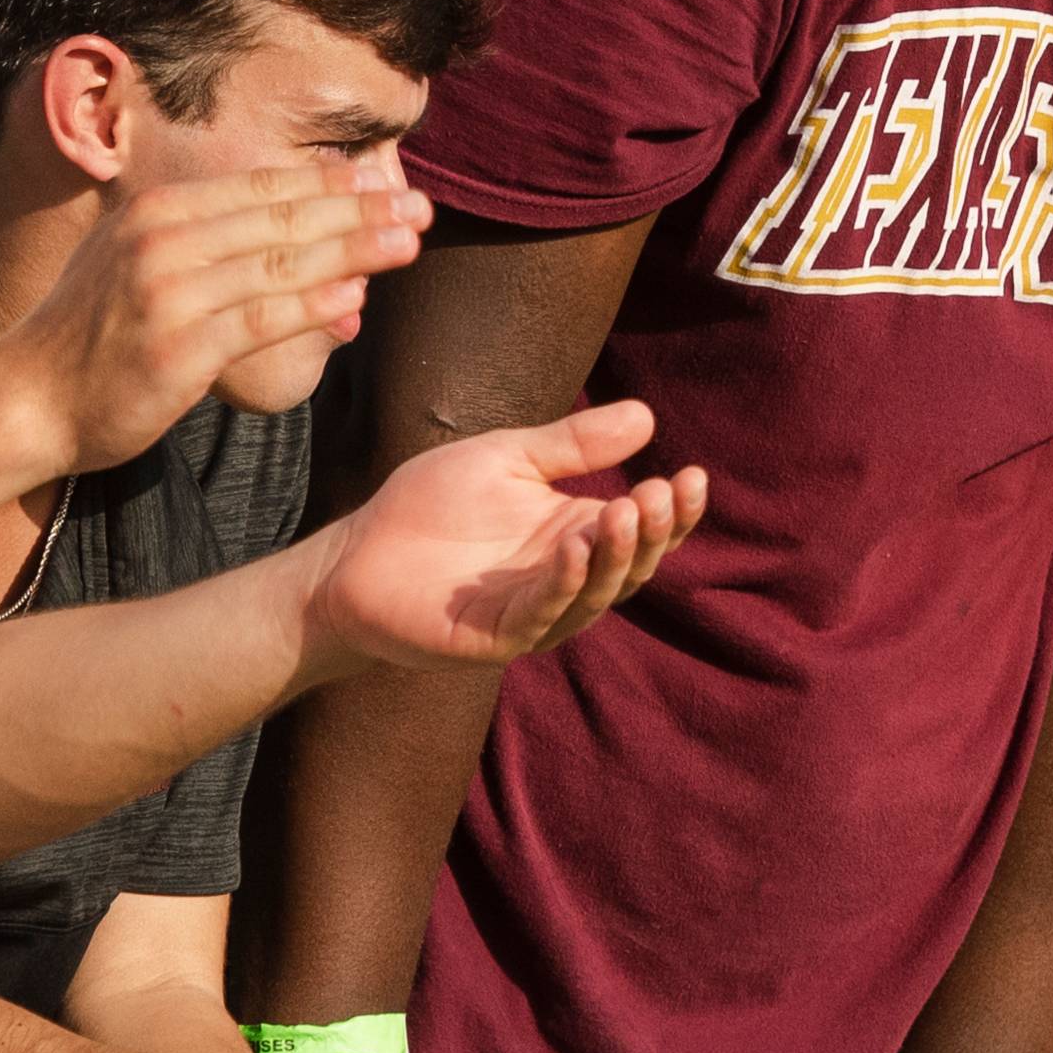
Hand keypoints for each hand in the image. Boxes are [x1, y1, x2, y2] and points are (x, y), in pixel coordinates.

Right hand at [2, 161, 429, 465]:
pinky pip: (259, 321)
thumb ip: (222, 263)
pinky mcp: (176, 347)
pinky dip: (311, 308)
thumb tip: (324, 275)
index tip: (385, 184)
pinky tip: (354, 301)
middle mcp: (162, 237)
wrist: (25, 400)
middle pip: (281, 217)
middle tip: (418, 207)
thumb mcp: (141, 270)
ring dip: (353, 250)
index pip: (261, 188)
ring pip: (280, 262)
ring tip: (408, 242)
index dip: (330, 184)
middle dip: (358, 210)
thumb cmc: (91, 341)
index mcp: (157, 209)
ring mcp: (168, 291)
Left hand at [303, 401, 704, 673]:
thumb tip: (647, 416)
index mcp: (576, 535)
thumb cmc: (433, 505)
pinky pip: (540, 613)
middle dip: (650, 531)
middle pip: (629, 564)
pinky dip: (563, 582)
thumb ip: (572, 445)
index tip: (693, 474)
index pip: (641, 530)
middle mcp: (566, 580)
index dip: (673, 511)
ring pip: (594, 593)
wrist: (360, 550)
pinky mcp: (495, 636)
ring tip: (625, 510)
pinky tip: (574, 546)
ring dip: (613, 555)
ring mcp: (535, 613)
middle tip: (662, 492)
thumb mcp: (509, 458)